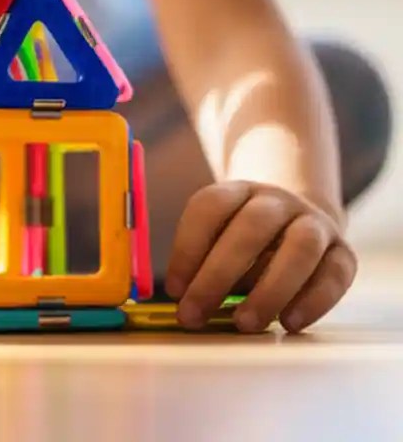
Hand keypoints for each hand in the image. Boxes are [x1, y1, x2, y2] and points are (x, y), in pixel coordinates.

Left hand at [164, 181, 355, 333]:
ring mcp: (314, 223)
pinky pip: (335, 274)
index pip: (210, 206)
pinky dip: (314, 301)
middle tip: (195, 314)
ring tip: (245, 324)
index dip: (188, 248)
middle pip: (251, 228)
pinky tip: (289, 323)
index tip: (174, 290)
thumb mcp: (216, 241)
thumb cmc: (243, 242)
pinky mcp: (343, 252)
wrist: (298, 224)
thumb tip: (183, 300)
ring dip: (271, 289)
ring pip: (301, 247)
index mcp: (238, 192)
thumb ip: (200, 265)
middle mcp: (278, 202)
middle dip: (219, 274)